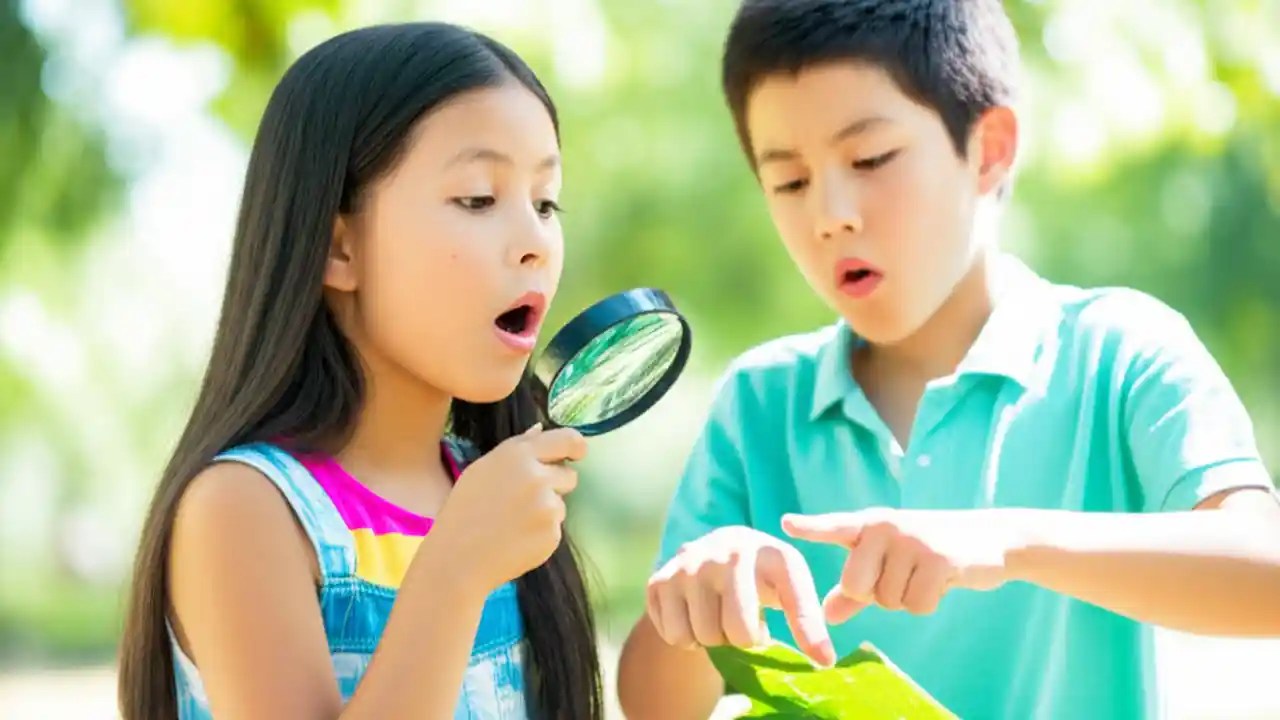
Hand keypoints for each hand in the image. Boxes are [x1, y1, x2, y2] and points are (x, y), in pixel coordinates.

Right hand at [432, 424, 585, 592]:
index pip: (568, 440)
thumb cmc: (465, 510)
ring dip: (545, 511)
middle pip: (569, 476)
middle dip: (554, 485)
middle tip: (523, 501)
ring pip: (560, 504)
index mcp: (519, 455)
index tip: (577, 454)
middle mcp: (537, 477)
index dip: (576, 447)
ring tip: (513, 523)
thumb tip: (541, 429)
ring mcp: (547, 507)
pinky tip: (517, 539)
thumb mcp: (484, 468)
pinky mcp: (552, 534)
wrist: (458, 558)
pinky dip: (540, 534)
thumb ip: (518, 447)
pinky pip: (555, 528)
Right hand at [646, 526, 835, 666]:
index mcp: (766, 551)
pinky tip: (695, 614)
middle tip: (741, 622)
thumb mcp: (791, 589)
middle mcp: (725, 551)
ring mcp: (688, 564)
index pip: (787, 602)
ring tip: (719, 616)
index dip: (794, 633)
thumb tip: (824, 662)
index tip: (812, 656)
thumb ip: (808, 623)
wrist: (716, 552)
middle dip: (741, 638)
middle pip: (736, 633)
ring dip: (712, 638)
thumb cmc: (762, 577)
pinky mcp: (660, 580)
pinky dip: (685, 637)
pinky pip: (673, 635)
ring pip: (702, 636)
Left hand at [782, 508, 1026, 622]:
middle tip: (904, 576)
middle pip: (857, 587)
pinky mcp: (938, 559)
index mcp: (870, 524)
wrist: (991, 538)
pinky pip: (916, 606)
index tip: (786, 523)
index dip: (811, 527)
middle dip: (878, 595)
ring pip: (889, 601)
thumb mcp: (890, 563)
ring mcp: (912, 541)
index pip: (836, 526)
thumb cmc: (931, 552)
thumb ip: (856, 588)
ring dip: (908, 598)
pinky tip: (943, 580)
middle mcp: (886, 527)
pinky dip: (930, 604)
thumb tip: (827, 614)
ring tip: (926, 573)